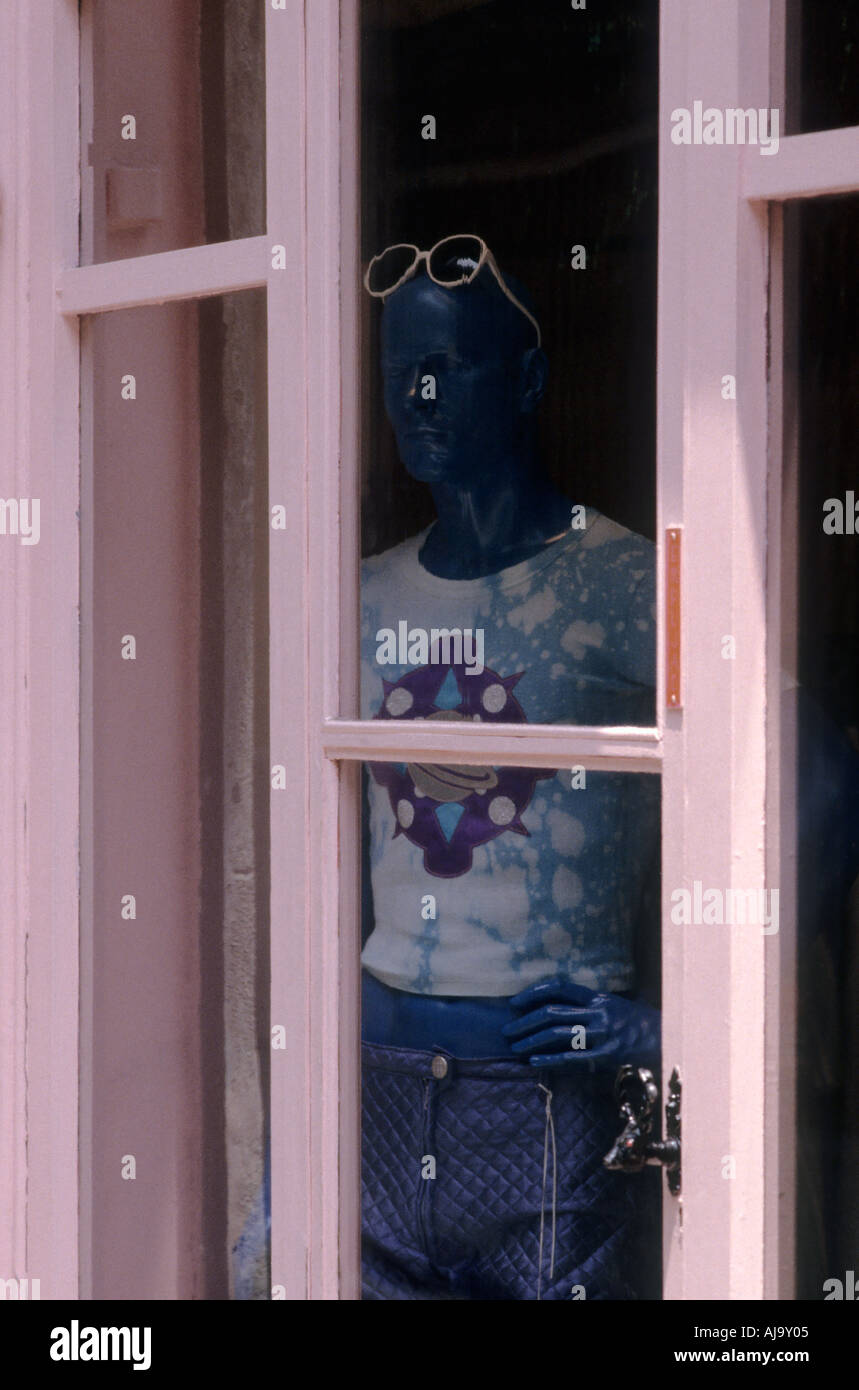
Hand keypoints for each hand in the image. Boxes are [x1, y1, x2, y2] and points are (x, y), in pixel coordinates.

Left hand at [502, 976, 660, 1072]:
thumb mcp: (615, 1005)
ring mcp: (603, 1035)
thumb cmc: (639, 1023)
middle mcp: (598, 1012)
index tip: (514, 1003)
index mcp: (598, 997)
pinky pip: (573, 1058)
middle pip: (551, 1012)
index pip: (559, 988)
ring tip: (515, 1048)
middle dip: (525, 1022)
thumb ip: (588, 1005)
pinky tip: (534, 1063)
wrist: (670, 1041)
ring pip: (558, 1035)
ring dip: (531, 1041)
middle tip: (507, 1031)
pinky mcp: (608, 1057)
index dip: (533, 993)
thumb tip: (554, 1008)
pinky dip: (550, 1060)